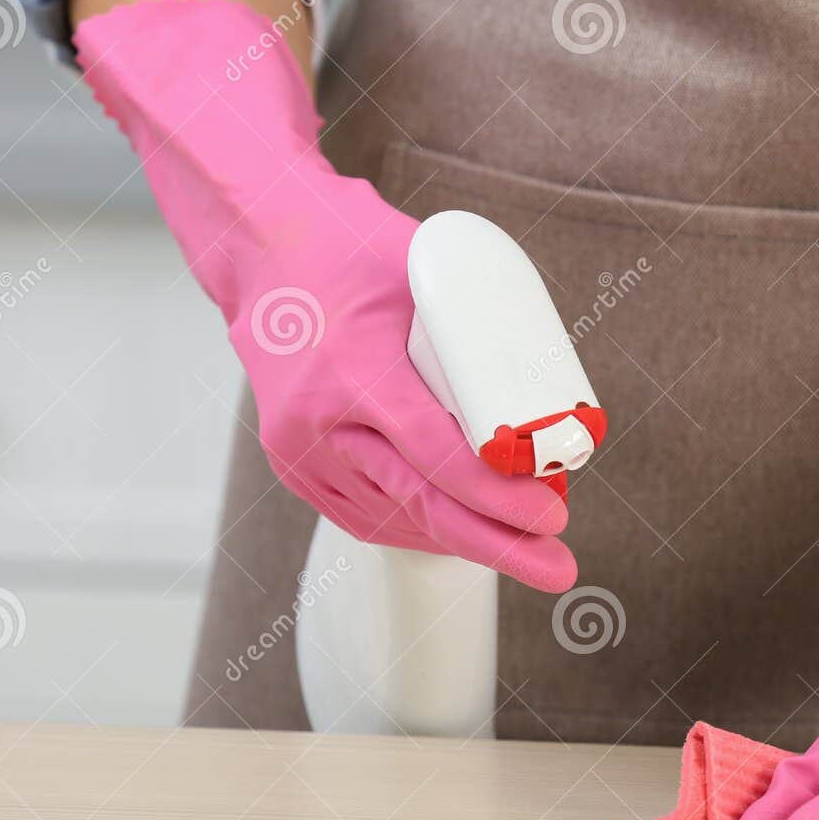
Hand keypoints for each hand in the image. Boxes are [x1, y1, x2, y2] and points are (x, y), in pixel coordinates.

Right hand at [75, 0, 573, 589]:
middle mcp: (320, 423)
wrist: (260, 250)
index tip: (553, 514)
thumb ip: (475, 334)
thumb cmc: (352, 251)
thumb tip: (549, 398)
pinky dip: (419, 529)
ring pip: (395, 519)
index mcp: (355, 373)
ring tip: (526, 544)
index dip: (499, 499)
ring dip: (464, 538)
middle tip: (558, 569)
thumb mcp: (426, 276)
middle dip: (499, 547)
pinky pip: (365, 516)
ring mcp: (300, 451)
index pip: (438, 458)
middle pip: (421, 506)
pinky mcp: (294, 466)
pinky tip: (462, 533)